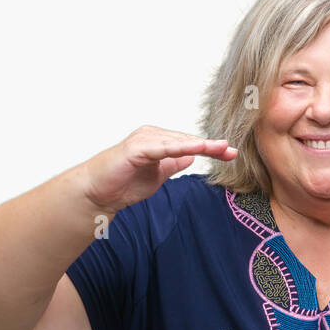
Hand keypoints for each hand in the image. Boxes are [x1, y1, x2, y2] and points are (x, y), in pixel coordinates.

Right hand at [80, 125, 237, 213]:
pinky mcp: (135, 149)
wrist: (98, 193)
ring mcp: (143, 140)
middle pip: (186, 140)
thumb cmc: (123, 184)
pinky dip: (180, 147)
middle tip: (232, 150)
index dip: (209, 148)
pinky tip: (196, 149)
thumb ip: (173, 164)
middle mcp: (151, 136)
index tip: (230, 153)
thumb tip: (191, 158)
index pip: (188, 144)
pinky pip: (162, 148)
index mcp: (157, 141)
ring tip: (220, 148)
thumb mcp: (157, 175)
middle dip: (210, 146)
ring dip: (200, 145)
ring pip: (177, 142)